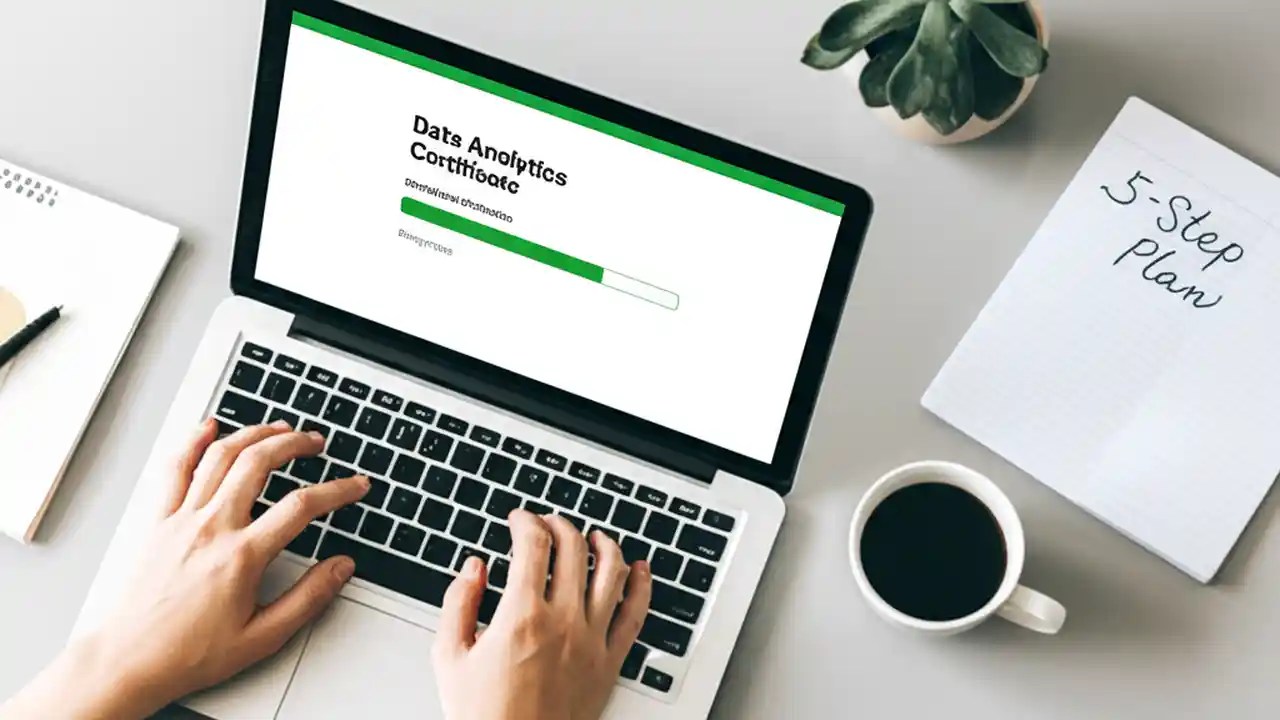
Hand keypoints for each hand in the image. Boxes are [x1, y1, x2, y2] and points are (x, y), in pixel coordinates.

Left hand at [2, 419, 368, 719]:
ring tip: (278, 428)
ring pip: (220, 457)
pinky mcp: (160, 522)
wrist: (131, 661)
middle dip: (294, 444)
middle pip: (258, 464)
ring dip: (253, 434)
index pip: (301, 507)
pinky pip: (176, 469)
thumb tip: (341, 568)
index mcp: (241, 557)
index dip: (337, 490)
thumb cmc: (190, 653)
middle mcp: (211, 529)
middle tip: (315, 443)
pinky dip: (193, 442)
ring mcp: (182, 520)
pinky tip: (210, 428)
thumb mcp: (263, 637)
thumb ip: (309, 598)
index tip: (355, 485)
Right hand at [433, 511, 651, 719]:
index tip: (518, 519)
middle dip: (559, 525)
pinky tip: (640, 570)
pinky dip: (642, 585)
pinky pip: (636, 614)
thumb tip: (473, 567)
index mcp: (522, 616)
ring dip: (604, 544)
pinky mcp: (610, 662)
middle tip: (548, 523)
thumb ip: (458, 603)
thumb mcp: (449, 657)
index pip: (533, 544)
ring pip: (612, 573)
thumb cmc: (484, 717)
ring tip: (594, 536)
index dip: (525, 521)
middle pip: (573, 549)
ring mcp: (592, 641)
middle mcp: (563, 622)